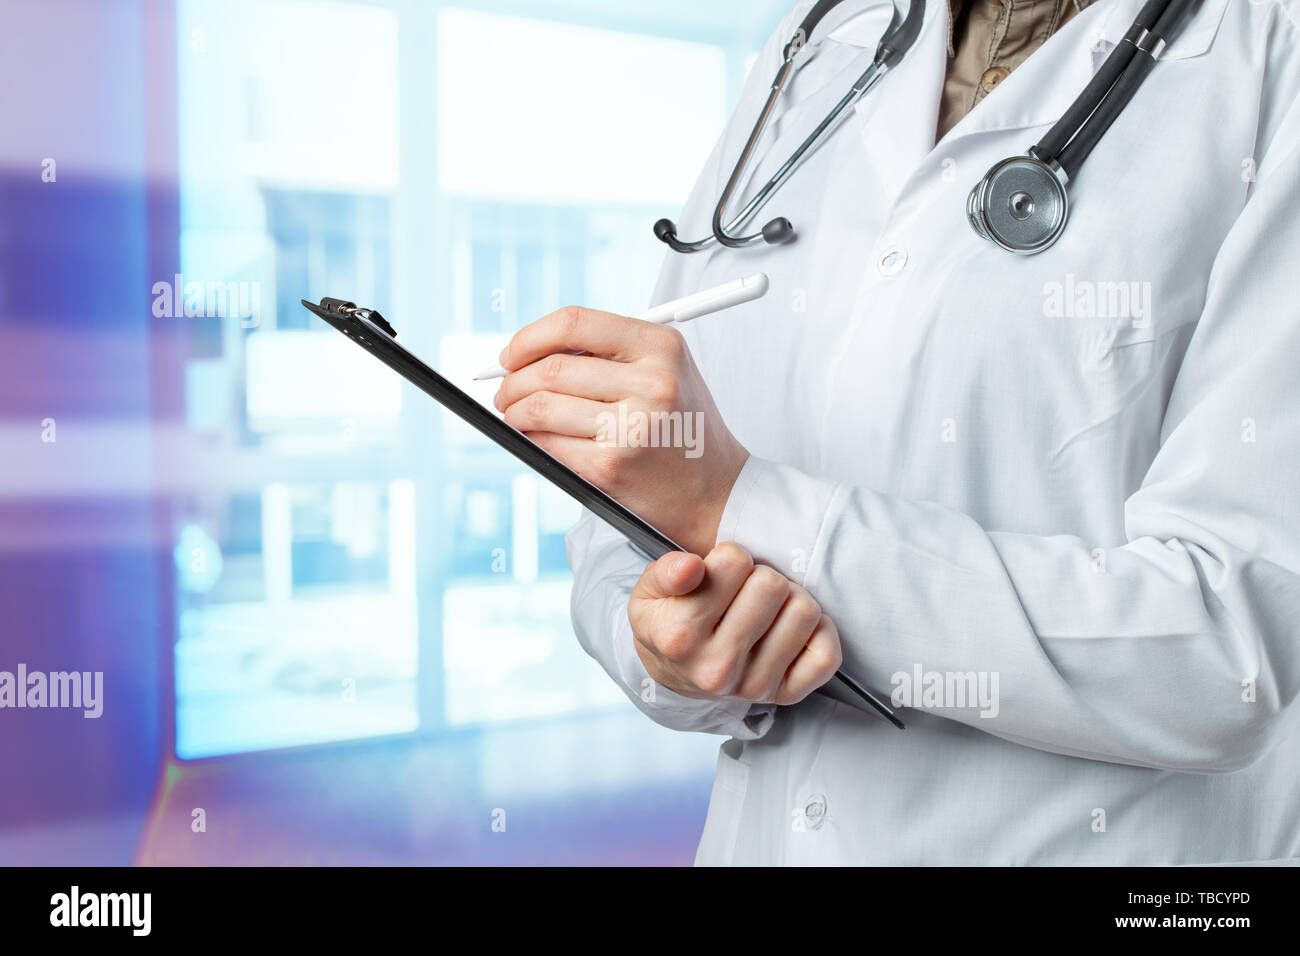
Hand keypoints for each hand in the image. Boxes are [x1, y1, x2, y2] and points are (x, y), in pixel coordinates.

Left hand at [494, 306, 748, 555]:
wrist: (717, 492)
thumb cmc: (683, 429)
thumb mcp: (665, 371)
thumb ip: (608, 353)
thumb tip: (528, 351)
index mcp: (662, 346)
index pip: (574, 324)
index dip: (530, 336)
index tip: (511, 353)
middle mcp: (652, 382)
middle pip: (551, 368)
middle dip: (513, 381)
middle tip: (506, 390)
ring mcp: (632, 426)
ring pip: (542, 407)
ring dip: (515, 411)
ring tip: (516, 415)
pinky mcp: (611, 466)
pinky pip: (548, 444)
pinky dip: (530, 440)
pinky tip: (534, 439)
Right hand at [629, 543, 842, 705]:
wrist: (674, 674)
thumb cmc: (667, 620)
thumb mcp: (649, 591)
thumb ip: (665, 572)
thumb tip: (691, 567)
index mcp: (679, 635)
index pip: (734, 561)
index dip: (730, 557)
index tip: (719, 573)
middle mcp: (717, 667)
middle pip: (772, 585)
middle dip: (761, 576)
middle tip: (745, 590)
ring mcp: (753, 686)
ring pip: (804, 612)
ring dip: (790, 600)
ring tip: (768, 607)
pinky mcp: (783, 696)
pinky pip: (826, 656)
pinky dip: (819, 632)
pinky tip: (792, 627)